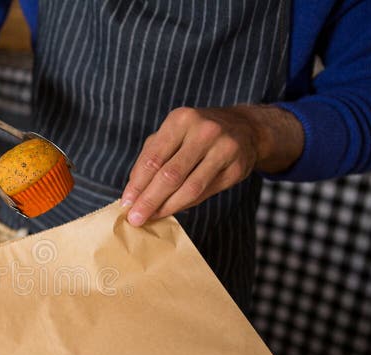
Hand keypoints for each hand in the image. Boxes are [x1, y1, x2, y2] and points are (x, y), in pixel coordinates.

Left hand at [121, 105, 303, 225]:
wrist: (245, 129)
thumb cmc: (195, 134)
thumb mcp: (171, 134)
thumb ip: (150, 158)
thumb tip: (132, 192)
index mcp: (181, 120)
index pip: (153, 158)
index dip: (138, 184)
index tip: (126, 203)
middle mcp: (204, 131)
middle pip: (170, 175)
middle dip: (149, 200)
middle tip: (135, 218)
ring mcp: (224, 149)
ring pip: (190, 188)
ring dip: (167, 207)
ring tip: (151, 217)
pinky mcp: (237, 168)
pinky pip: (205, 193)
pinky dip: (185, 204)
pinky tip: (172, 209)